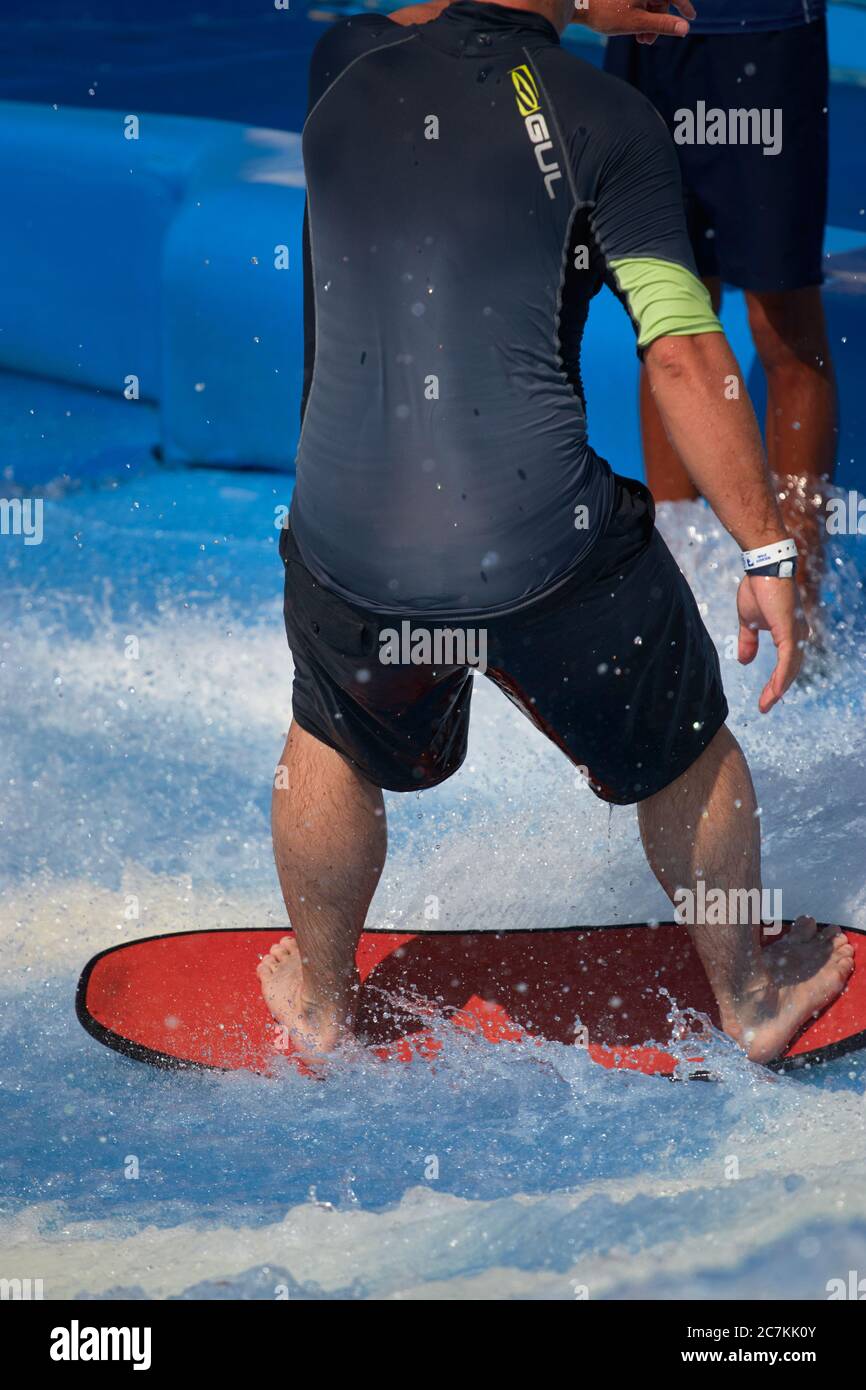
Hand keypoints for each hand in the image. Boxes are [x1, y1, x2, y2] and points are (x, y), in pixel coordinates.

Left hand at [571, 0, 694, 42]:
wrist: (580, 4)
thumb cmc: (606, 12)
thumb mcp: (637, 22)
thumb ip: (662, 24)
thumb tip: (685, 28)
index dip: (684, 6)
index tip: (692, 17)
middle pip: (660, 1)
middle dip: (658, 22)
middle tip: (647, 42)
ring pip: (649, 4)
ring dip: (648, 23)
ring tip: (640, 40)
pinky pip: (639, 3)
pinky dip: (639, 17)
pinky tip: (633, 31)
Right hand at [737, 574, 808, 713]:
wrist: (762, 566)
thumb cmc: (758, 587)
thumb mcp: (749, 621)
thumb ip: (748, 642)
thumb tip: (745, 661)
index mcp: (788, 632)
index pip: (786, 664)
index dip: (776, 682)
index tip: (764, 699)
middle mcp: (797, 635)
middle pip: (790, 670)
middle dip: (777, 691)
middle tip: (764, 707)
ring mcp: (794, 633)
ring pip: (790, 669)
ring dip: (778, 688)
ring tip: (767, 704)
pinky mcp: (789, 630)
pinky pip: (788, 660)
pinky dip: (782, 677)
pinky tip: (776, 691)